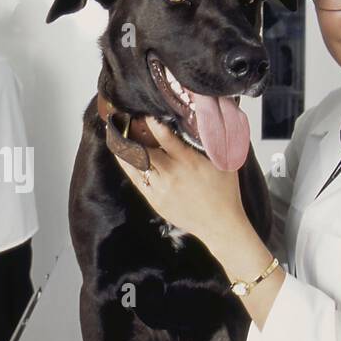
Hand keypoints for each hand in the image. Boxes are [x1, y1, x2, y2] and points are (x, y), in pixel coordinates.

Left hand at [114, 116, 248, 252]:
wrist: (220, 224)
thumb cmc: (225, 191)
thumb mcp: (224, 162)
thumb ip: (212, 143)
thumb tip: (208, 123)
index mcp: (187, 161)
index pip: (164, 136)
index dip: (152, 124)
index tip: (145, 115)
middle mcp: (171, 174)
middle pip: (143, 150)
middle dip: (131, 135)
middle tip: (123, 122)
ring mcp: (161, 189)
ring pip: (135, 166)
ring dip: (124, 151)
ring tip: (115, 137)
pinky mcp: (156, 201)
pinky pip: (137, 181)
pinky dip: (129, 167)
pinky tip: (123, 158)